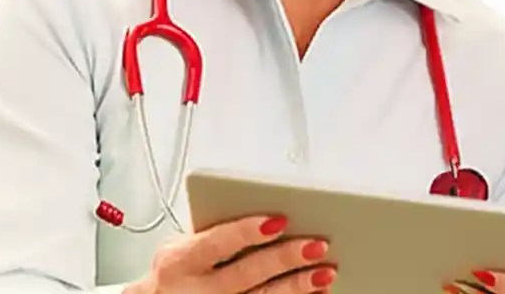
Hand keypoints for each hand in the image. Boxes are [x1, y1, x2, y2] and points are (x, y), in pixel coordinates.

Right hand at [123, 215, 336, 292]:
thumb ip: (221, 234)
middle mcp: (195, 291)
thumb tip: (278, 218)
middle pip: (245, 275)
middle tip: (317, 245)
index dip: (247, 231)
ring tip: (326, 272)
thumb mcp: (186, 247)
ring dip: (297, 287)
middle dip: (284, 259)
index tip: (279, 221)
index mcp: (178, 261)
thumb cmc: (182, 269)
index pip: (216, 243)